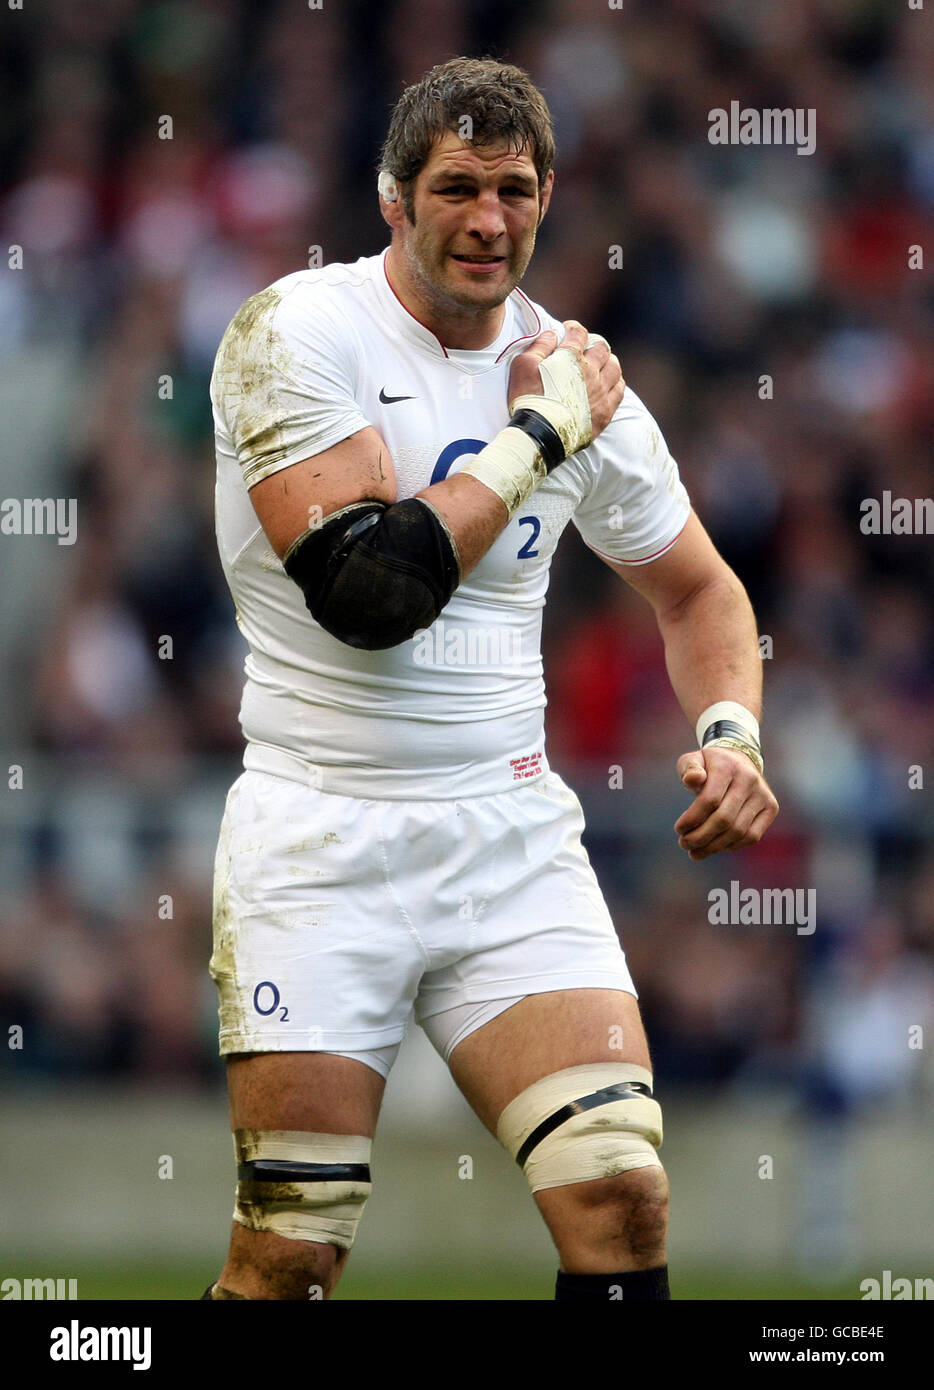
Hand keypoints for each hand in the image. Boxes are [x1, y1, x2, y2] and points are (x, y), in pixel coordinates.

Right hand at [508, 320, 624, 442]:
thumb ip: (540, 345)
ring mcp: (600, 393)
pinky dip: (615, 383)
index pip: (579, 333)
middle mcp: (590, 372)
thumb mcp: (523, 365)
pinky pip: (619, 391)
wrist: (539, 435)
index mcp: (571, 357)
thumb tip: (552, 334)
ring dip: (608, 363)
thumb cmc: (528, 399)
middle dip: (593, 345)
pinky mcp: (604, 412)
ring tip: (600, 366)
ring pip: (614, 368)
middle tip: (585, 350)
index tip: (568, 331)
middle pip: (602, 349)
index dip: (573, 329)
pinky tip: (607, 384)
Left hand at [674, 746, 778, 859]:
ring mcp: (763, 794)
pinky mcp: (771, 808)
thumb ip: (688, 768)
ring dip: (714, 847)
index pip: (709, 800)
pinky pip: (752, 836)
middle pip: (724, 819)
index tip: (678, 829)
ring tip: (695, 852)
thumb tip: (691, 779)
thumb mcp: (693, 760)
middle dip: (701, 837)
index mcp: (727, 766)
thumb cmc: (708, 766)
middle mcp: (749, 779)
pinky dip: (732, 846)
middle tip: (684, 844)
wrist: (737, 761)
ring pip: (738, 832)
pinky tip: (715, 847)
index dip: (692, 819)